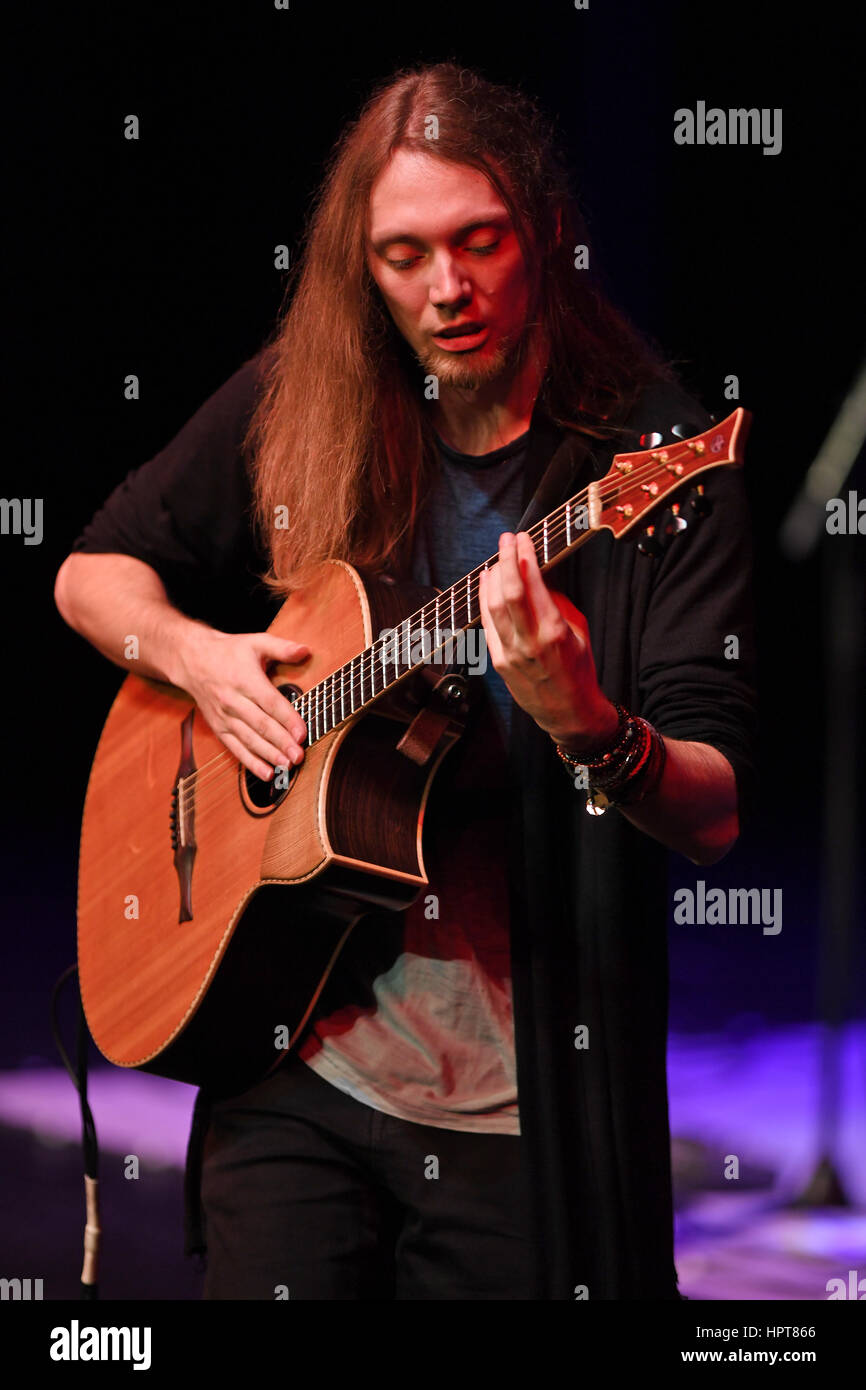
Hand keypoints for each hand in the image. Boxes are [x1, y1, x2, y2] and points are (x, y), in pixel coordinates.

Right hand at [174, 628, 309, 779]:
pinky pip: (235, 748)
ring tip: (287, 766)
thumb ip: (282, 647)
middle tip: (299, 756)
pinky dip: (251, 762)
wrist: (192, 660)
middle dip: (281, 743)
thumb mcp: (256, 642)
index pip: (270, 702)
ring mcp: (224, 717)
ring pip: (249, 739)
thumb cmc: (228, 651)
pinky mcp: (219, 728)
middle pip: (260, 725)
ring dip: (268, 755)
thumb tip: (306, 650)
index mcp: (245, 680)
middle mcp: (233, 700)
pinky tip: (267, 773)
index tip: (302, 733)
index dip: (287, 719)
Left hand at [477, 531, 617, 751]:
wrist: (568, 711)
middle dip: (505, 560)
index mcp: (554, 631)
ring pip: (492, 607)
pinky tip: (487, 585)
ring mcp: (509, 653)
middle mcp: (529, 641)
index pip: (532, 584)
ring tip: (496, 559)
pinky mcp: (498, 662)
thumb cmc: (579, 669)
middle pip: (508, 591)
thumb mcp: (579, 630)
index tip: (523, 539)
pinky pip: (487, 624)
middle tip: (507, 539)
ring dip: (492, 578)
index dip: (524, 557)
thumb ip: (556, 602)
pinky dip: (485, 600)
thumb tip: (538, 575)